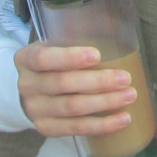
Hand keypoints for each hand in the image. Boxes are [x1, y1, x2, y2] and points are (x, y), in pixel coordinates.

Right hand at [14, 42, 137, 137]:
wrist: (32, 90)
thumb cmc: (53, 62)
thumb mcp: (55, 44)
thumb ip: (75, 37)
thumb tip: (117, 27)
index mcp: (26, 59)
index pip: (44, 58)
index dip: (70, 58)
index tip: (97, 55)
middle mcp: (27, 85)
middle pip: (63, 84)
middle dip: (98, 82)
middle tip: (125, 78)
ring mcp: (35, 109)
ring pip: (73, 108)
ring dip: (105, 103)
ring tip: (129, 95)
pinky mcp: (46, 128)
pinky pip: (76, 128)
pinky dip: (102, 125)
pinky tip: (122, 118)